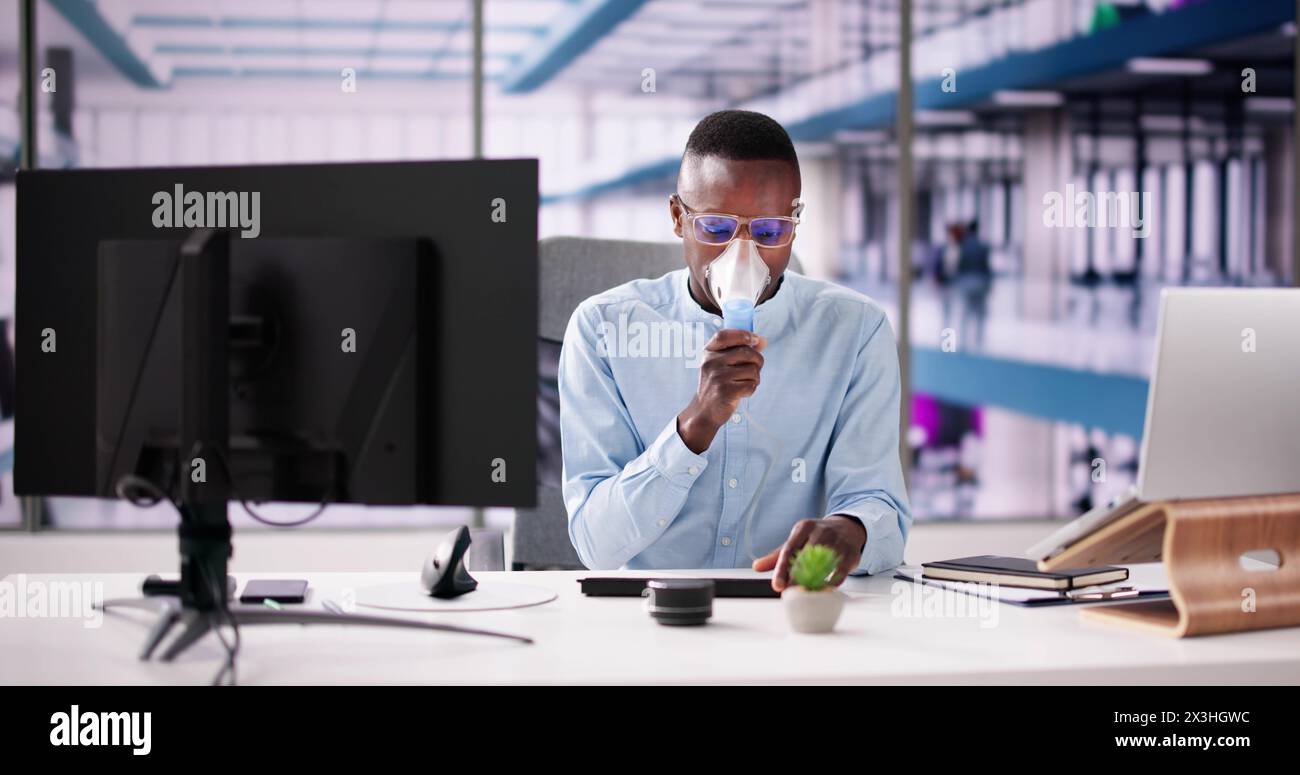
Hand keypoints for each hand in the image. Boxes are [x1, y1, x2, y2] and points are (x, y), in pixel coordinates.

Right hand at [676, 329, 766, 453]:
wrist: (705, 410)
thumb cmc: (717, 385)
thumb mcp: (723, 364)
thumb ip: (740, 350)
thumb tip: (762, 341)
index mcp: (708, 352)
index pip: (724, 335)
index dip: (743, 334)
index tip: (755, 339)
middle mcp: (710, 362)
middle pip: (747, 352)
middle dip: (757, 361)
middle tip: (753, 370)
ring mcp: (717, 376)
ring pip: (752, 369)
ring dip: (755, 378)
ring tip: (744, 383)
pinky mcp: (725, 391)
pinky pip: (751, 384)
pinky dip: (751, 389)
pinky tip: (742, 392)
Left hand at [751, 516, 865, 591]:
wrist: (847, 528)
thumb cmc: (817, 537)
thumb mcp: (796, 541)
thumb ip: (777, 556)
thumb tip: (757, 566)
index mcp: (803, 528)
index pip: (789, 549)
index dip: (782, 569)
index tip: (777, 586)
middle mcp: (820, 532)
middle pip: (806, 556)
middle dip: (797, 577)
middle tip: (791, 593)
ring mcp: (837, 541)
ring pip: (824, 563)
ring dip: (815, 581)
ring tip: (807, 593)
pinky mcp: (850, 552)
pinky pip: (841, 570)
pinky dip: (832, 581)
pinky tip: (825, 589)